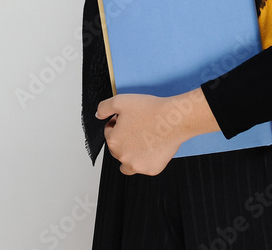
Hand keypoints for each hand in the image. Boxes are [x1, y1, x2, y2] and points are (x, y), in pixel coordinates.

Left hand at [95, 89, 220, 175]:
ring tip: (144, 141)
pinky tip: (154, 146)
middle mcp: (122, 156)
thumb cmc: (150, 110)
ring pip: (128, 163)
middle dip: (124, 139)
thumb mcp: (121, 100)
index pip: (110, 132)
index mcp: (113, 140)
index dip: (118, 123)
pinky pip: (144, 167)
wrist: (173, 119)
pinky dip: (147, 159)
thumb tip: (98, 115)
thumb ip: (103, 108)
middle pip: (118, 148)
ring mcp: (137, 165)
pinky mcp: (151, 169)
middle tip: (138, 127)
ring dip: (132, 154)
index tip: (129, 119)